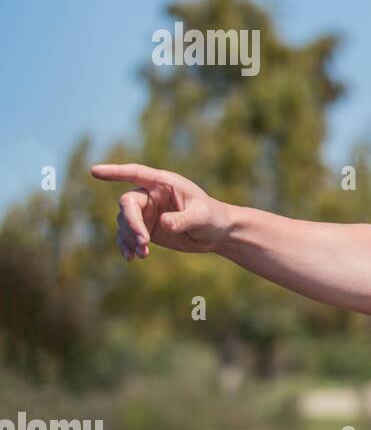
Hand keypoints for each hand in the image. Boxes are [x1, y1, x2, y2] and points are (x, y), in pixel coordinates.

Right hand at [90, 162, 232, 259]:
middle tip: (145, 243)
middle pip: (127, 204)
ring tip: (143, 254)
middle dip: (132, 224)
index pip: (135, 173)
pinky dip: (126, 246)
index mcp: (164, 183)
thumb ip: (183, 219)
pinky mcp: (146, 229)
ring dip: (130, 238)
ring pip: (125, 222)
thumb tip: (162, 223)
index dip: (115, 172)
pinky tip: (131, 258)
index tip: (94, 171)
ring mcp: (146, 212)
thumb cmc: (213, 217)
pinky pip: (127, 235)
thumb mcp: (201, 217)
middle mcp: (151, 195)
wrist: (217, 233)